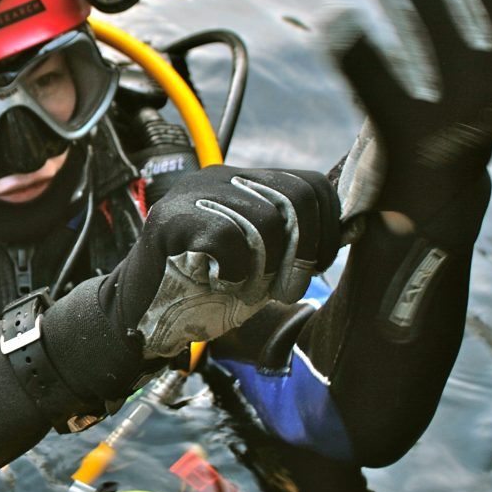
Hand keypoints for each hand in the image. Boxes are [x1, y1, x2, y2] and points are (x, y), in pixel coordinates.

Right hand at [106, 166, 340, 358]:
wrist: (142, 315)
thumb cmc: (203, 291)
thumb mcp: (261, 262)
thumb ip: (293, 241)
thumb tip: (350, 230)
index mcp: (243, 182)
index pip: (310, 184)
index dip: (327, 228)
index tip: (316, 266)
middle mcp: (219, 177)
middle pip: (296, 197)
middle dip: (304, 251)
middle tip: (287, 288)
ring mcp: (192, 194)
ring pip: (267, 220)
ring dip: (267, 269)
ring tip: (247, 289)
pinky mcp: (170, 219)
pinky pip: (229, 239)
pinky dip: (235, 271)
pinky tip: (220, 283)